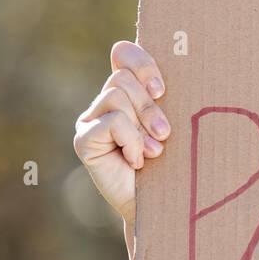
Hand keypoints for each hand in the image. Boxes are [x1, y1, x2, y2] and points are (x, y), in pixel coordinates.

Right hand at [73, 41, 169, 225]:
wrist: (161, 205)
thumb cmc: (175, 162)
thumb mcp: (175, 123)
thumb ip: (165, 97)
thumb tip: (157, 73)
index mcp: (128, 92)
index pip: (124, 54)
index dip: (142, 63)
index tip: (161, 90)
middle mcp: (105, 102)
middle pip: (123, 78)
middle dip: (149, 105)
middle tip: (164, 133)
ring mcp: (90, 121)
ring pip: (115, 96)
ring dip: (142, 124)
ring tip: (154, 151)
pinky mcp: (83, 140)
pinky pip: (110, 122)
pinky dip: (130, 141)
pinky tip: (136, 161)